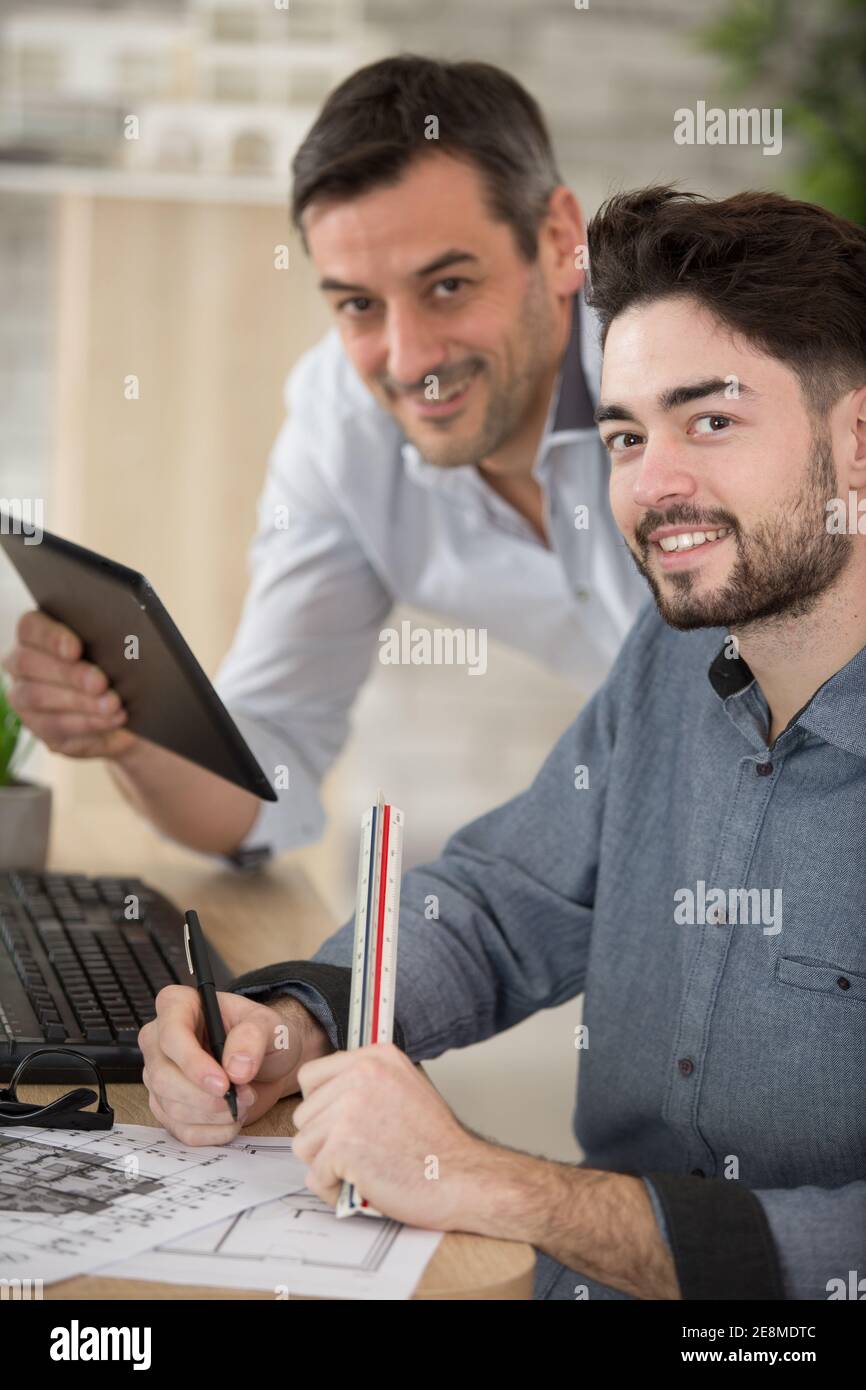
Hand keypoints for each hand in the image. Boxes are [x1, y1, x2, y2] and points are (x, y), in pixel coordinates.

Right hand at [1, 610, 135, 759]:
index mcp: (36, 635)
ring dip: (79, 701)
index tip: (75, 649)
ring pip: (37, 697)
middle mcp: (22, 664)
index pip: (30, 627)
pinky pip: (55, 725)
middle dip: (69, 674)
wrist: (120, 712)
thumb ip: (105, 643)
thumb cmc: (114, 668)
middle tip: (100, 682)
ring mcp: (25, 698)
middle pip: (29, 663)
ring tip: (111, 704)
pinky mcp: (40, 727)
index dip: (50, 637)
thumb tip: (121, 641)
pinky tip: (112, 719)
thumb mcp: (111, 653)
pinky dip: (88, 722)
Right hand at [139, 985, 329, 1144]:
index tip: (223, 1083)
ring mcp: (159, 1075)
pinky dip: (212, 1132)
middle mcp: (159, 1039)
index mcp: (178, 1006)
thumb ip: (253, 1037)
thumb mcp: (269, 1025)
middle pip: (163, 1077)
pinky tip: (233, 1119)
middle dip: (207, 1097)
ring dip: (214, 1114)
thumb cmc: (262, 1036)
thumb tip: (236, 1067)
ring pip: (171, 1107)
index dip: (193, 1063)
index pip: (170, 1034)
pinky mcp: (166, 1106)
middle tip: (243, 1096)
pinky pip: (179, 1129)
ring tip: (244, 1101)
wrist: (268, 1064)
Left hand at [292, 1042, 485, 1228]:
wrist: (463, 1177)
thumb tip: (331, 1091)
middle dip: (324, 1140)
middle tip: (361, 1153)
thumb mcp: (406, 1087)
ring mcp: (350, 1108)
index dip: (322, 1106)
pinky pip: (314, 1175)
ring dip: (328, 1165)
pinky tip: (363, 1185)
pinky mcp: (344, 1145)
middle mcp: (361, 1074)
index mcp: (376, 1057)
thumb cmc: (437, 1144)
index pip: (312, 1076)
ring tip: (363, 1169)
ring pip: (304, 1144)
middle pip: (304, 1113)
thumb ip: (368, 1082)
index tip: (343, 1124)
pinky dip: (334, 1189)